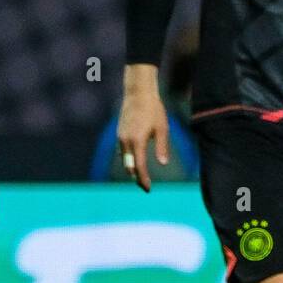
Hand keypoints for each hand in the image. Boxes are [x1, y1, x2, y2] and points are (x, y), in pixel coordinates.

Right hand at [116, 66, 170, 192]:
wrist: (138, 94)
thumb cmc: (154, 110)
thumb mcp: (162, 128)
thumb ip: (162, 147)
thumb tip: (163, 163)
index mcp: (137, 141)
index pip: (139, 166)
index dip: (143, 179)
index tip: (148, 189)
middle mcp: (125, 141)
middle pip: (129, 167)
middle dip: (136, 177)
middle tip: (145, 186)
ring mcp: (120, 137)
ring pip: (124, 159)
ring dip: (132, 169)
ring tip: (141, 176)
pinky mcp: (119, 133)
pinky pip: (122, 151)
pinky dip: (128, 159)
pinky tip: (135, 161)